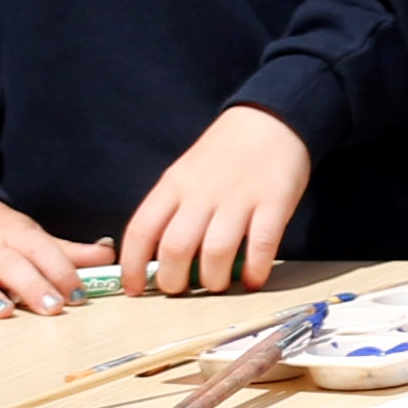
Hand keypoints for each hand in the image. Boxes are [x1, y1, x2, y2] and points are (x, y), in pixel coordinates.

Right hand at [0, 196, 112, 318]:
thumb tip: (109, 256)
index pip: (43, 250)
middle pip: (12, 265)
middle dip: (33, 286)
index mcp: (17, 234)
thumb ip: (67, 252)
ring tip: (4, 313)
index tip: (79, 294)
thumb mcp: (31, 236)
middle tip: (53, 309)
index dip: (62, 271)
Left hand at [119, 105, 311, 295]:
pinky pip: (261, 245)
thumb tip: (159, 264)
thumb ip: (171, 211)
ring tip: (219, 284)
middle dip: (175, 281)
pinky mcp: (274, 200)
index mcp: (175, 183)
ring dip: (214, 280)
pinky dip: (255, 270)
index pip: (141, 230)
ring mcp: (240, 196)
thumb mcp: (186, 173)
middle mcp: (203, 191)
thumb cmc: (225, 154)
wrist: (272, 117)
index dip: (133, 267)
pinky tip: (253, 278)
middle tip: (184, 288)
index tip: (136, 289)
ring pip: (216, 251)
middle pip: (176, 248)